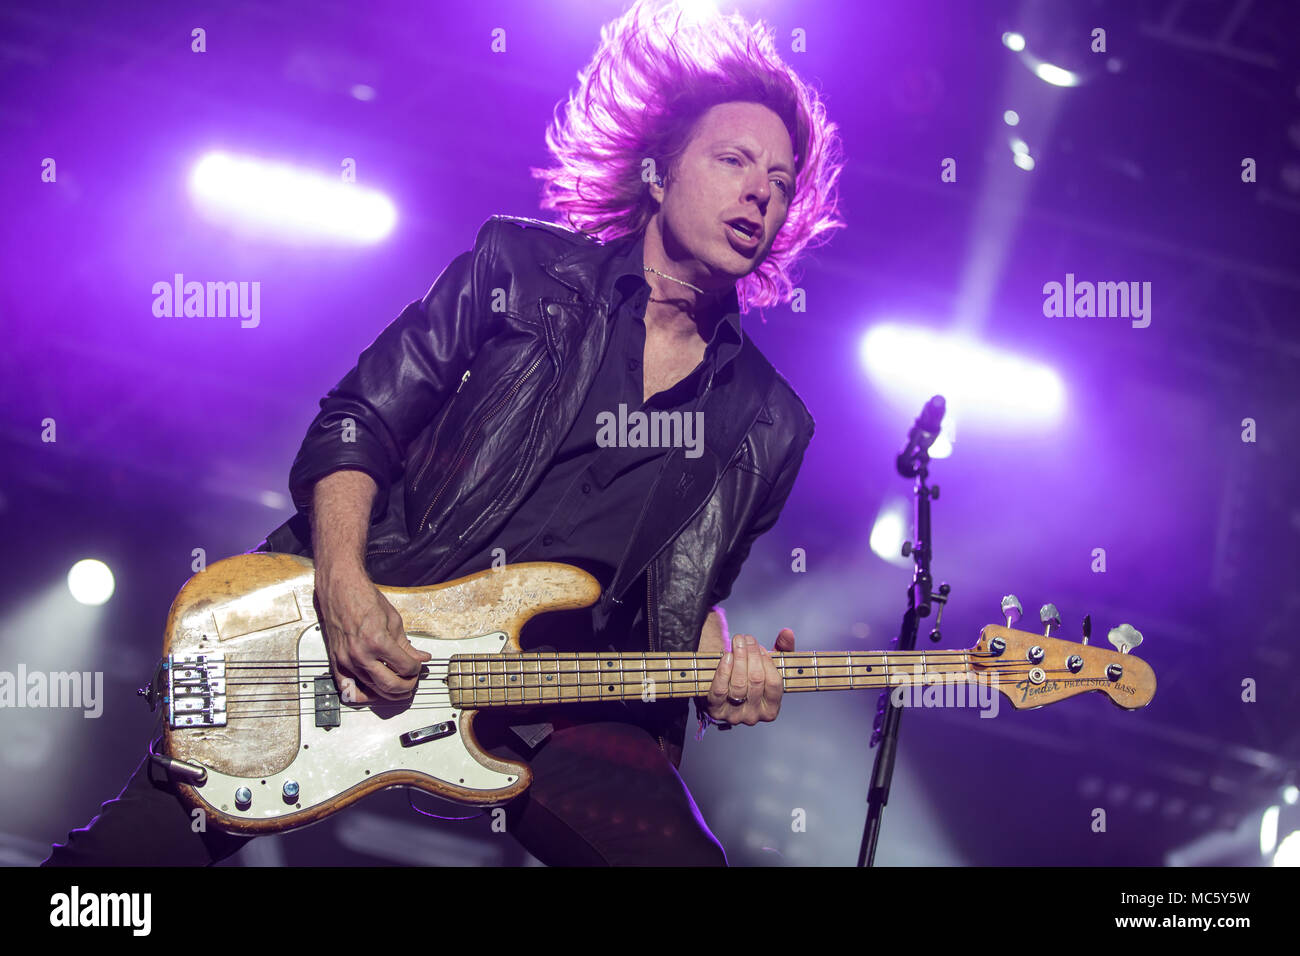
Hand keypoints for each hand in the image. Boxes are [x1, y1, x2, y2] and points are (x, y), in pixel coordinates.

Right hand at [315, 563, 430, 703]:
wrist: (340, 590)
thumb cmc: (363, 599)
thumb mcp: (393, 620)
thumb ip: (406, 644)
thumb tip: (421, 658)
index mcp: (377, 641)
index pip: (405, 667)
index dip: (416, 669)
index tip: (417, 666)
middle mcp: (360, 654)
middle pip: (390, 685)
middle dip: (407, 686)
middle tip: (412, 680)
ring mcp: (346, 661)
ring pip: (372, 691)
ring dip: (389, 692)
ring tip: (398, 686)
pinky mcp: (336, 662)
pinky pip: (348, 689)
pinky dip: (364, 695)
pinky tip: (375, 692)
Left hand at [704, 628, 794, 725]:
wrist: (723, 690)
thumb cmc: (750, 677)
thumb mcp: (769, 665)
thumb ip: (783, 648)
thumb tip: (787, 633)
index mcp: (770, 709)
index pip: (774, 684)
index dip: (767, 662)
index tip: (760, 647)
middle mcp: (754, 716)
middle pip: (756, 681)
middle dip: (752, 655)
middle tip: (747, 638)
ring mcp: (734, 715)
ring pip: (739, 684)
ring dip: (739, 658)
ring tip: (737, 642)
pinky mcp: (716, 710)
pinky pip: (720, 690)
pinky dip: (724, 671)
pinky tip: (727, 656)